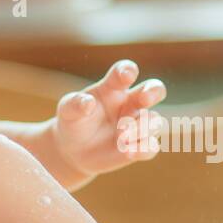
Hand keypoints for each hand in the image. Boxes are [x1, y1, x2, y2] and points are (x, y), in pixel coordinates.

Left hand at [51, 59, 166, 177]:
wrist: (74, 151)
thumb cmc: (74, 122)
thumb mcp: (68, 110)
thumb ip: (76, 104)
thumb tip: (88, 102)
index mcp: (114, 88)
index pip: (125, 72)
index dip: (128, 71)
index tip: (126, 75)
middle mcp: (131, 103)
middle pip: (154, 89)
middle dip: (153, 91)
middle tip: (144, 98)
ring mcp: (138, 124)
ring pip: (154, 121)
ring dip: (141, 128)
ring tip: (121, 137)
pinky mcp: (139, 146)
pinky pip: (150, 147)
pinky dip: (143, 149)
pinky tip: (129, 152)